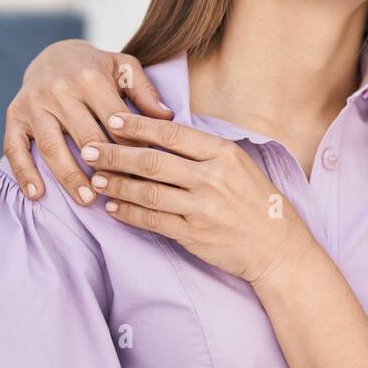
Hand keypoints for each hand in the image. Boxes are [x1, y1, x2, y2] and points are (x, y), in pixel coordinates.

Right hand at [3, 39, 173, 204]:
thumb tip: (167, 118)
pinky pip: (14, 147)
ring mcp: (33, 104)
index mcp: (90, 78)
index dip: (132, 149)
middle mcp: (59, 89)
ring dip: (68, 176)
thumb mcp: (124, 68)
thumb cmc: (96, 68)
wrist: (52, 54)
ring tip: (87, 200)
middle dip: (104, 167)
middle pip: (85, 136)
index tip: (146, 174)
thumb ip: (145, 92)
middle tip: (120, 192)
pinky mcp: (13, 115)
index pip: (116, 121)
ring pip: (51, 145)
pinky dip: (23, 172)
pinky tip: (37, 195)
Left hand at [82, 112, 321, 285]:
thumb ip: (206, 152)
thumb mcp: (241, 166)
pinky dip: (129, 213)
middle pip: (152, 161)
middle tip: (89, 148)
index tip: (113, 120)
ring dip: (116, 184)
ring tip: (95, 178)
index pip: (173, 134)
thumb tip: (164, 136)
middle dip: (115, 153)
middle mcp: (212, 178)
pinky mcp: (193, 234)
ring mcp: (202, 208)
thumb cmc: (259, 203)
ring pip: (147, 191)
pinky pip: (152, 221)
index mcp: (224, 154)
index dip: (139, 126)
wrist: (278, 248)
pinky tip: (112, 208)